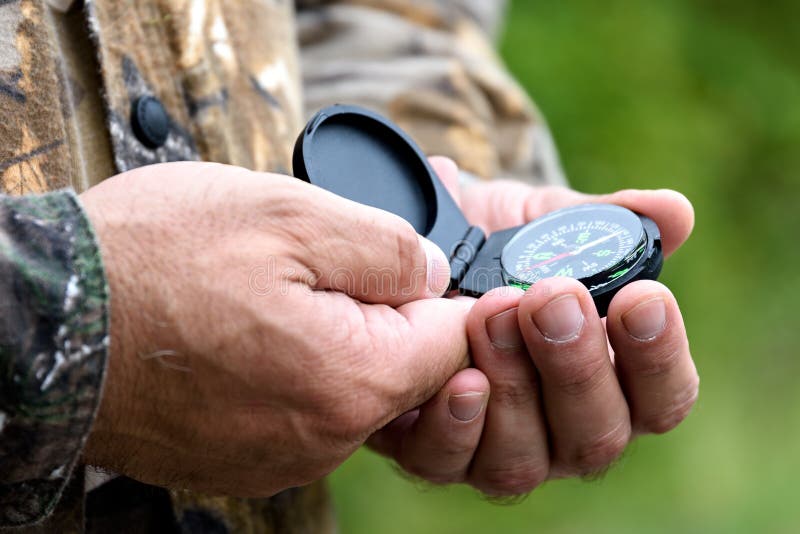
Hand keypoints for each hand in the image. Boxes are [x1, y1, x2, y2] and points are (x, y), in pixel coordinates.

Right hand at [79, 162, 471, 496]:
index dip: (442, 290)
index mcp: (351, 380)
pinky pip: (299, 412)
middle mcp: (323, 439)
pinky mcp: (242, 461)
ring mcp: (280, 458)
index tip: (410, 262)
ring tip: (269, 293)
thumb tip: (436, 272)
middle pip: (403, 370)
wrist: (46, 322)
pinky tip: (244, 333)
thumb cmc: (155, 259)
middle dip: (382, 312)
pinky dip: (289, 370)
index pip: (453, 341)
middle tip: (320, 263)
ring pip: (349, 389)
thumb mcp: (289, 214)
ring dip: (330, 338)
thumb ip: (389, 247)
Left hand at [369, 158, 697, 494]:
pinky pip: (447, 462)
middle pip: (596, 436)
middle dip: (577, 365)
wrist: (420, 256)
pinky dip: (454, 424)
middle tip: (552, 298)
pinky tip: (456, 377)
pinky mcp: (436, 454)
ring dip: (513, 385)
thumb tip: (674, 211)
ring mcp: (499, 449)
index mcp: (612, 384)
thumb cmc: (501, 251)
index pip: (661, 398)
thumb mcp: (549, 225)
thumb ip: (609, 224)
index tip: (643, 296)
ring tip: (492, 312)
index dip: (659, 355)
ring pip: (524, 460)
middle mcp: (562, 431)